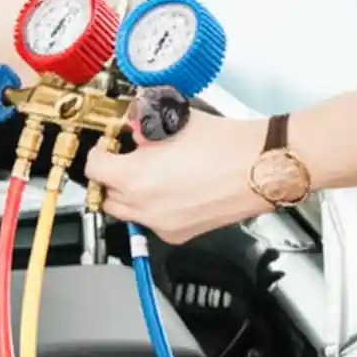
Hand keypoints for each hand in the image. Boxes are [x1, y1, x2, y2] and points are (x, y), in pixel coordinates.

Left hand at [86, 110, 272, 243]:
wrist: (262, 167)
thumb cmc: (226, 145)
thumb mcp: (172, 122)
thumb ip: (143, 124)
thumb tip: (131, 125)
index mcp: (135, 178)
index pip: (94, 168)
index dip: (98, 152)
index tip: (106, 145)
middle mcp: (144, 206)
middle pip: (106, 194)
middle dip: (110, 175)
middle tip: (122, 158)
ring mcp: (162, 224)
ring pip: (127, 211)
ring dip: (128, 193)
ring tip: (147, 172)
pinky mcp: (179, 234)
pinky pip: (152, 221)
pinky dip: (152, 207)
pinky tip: (169, 188)